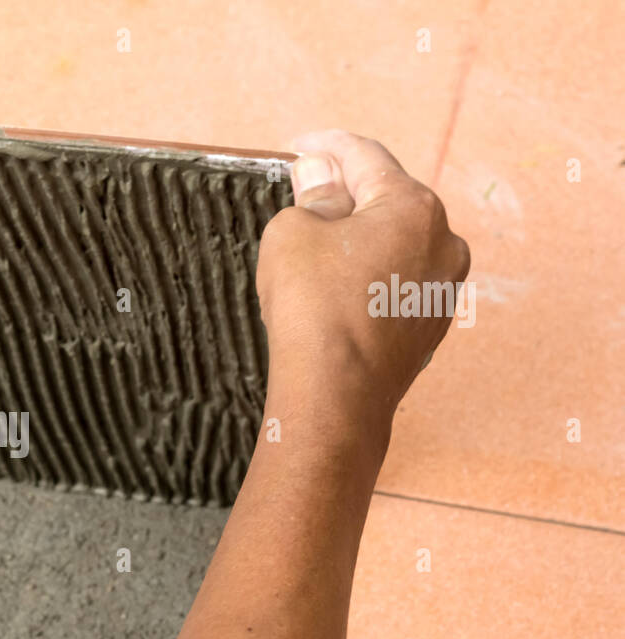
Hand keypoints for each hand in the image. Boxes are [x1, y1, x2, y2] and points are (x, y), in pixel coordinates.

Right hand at [256, 130, 470, 427]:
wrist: (335, 394)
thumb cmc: (313, 308)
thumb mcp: (294, 234)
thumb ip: (312, 196)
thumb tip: (320, 177)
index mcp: (414, 206)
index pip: (365, 157)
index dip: (326, 145)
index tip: (301, 145)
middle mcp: (443, 241)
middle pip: (387, 199)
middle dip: (345, 192)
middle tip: (304, 193)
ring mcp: (442, 287)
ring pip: (395, 244)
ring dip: (359, 236)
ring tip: (316, 247)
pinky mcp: (430, 325)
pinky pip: (397, 282)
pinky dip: (368, 274)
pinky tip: (336, 289)